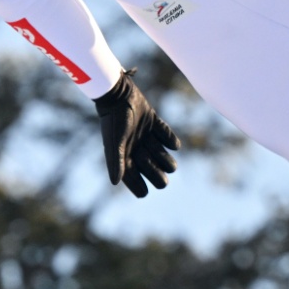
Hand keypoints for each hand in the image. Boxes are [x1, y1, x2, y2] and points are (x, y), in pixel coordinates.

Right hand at [93, 70, 179, 197]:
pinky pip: (166, 136)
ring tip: (171, 166)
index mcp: (124, 156)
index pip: (133, 179)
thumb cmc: (114, 121)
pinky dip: (171, 141)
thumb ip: (116, 162)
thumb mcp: (115, 143)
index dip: (139, 187)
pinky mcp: (153, 124)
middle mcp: (135, 148)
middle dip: (157, 176)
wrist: (118, 95)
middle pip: (151, 169)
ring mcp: (145, 136)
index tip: (145, 193)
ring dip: (166, 160)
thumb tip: (115, 182)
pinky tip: (174, 146)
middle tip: (163, 181)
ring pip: (161, 155)